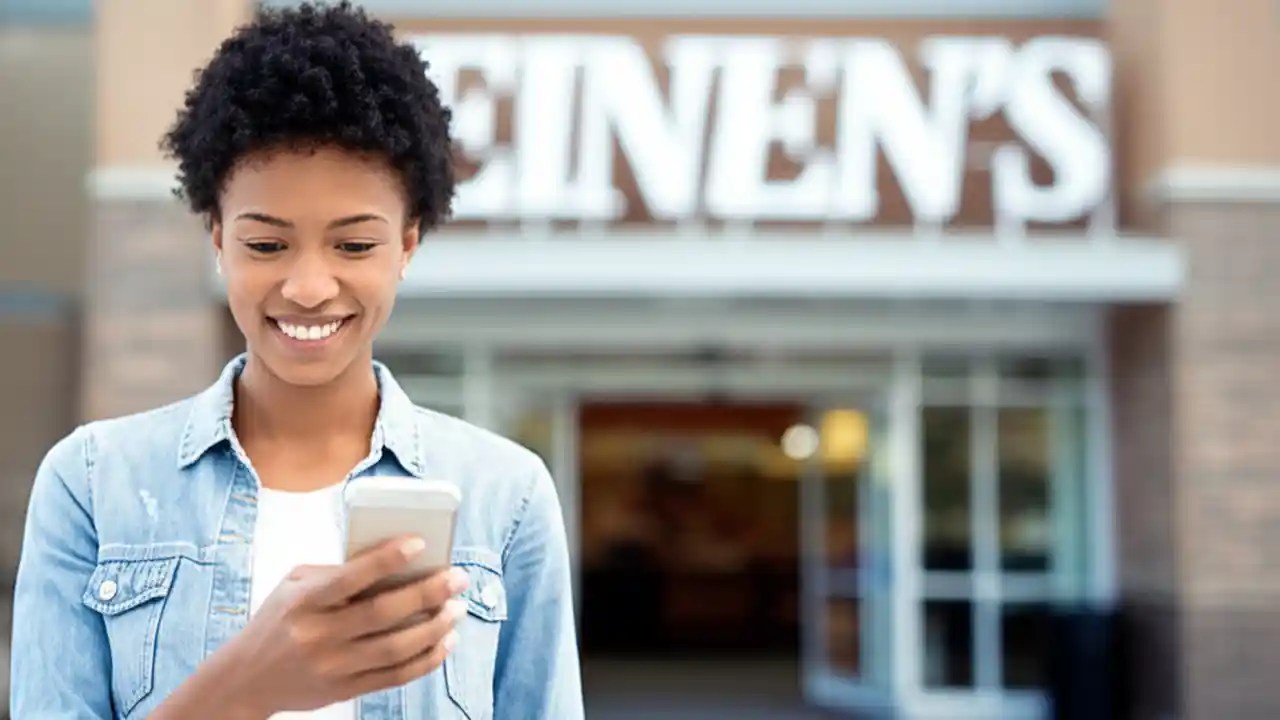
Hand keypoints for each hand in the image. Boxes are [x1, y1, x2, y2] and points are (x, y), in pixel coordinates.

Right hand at [225, 536, 468, 714]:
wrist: (245, 679)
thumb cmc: (278, 620)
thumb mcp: (294, 585)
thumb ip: (336, 572)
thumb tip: (393, 560)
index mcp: (305, 601)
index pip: (350, 578)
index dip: (386, 559)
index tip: (420, 544)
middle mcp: (319, 635)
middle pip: (383, 614)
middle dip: (428, 593)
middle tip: (458, 578)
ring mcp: (332, 666)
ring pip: (395, 648)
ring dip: (434, 628)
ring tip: (457, 609)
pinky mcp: (344, 690)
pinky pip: (394, 677)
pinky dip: (426, 660)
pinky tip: (446, 642)